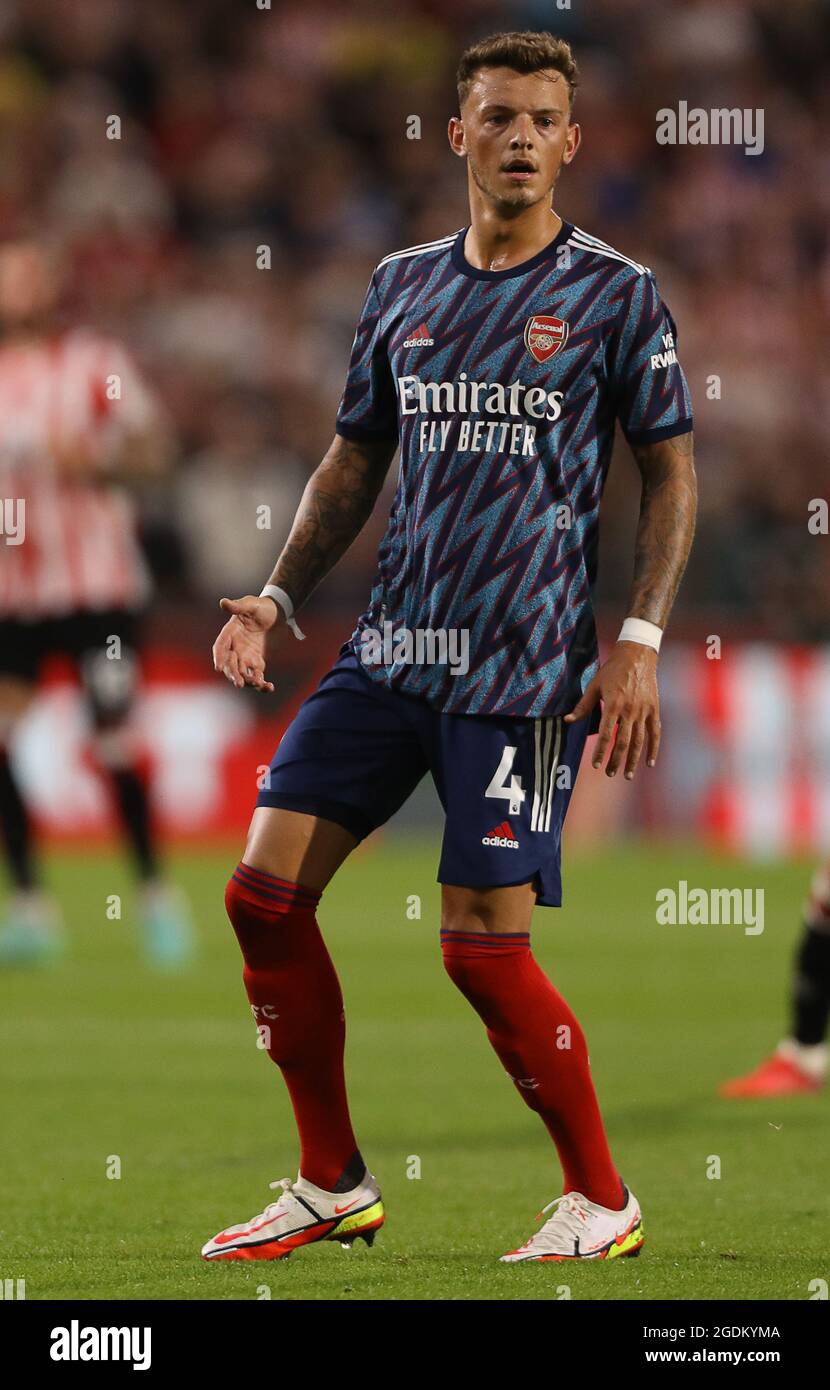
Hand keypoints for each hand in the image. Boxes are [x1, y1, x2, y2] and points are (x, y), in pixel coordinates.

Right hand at [212, 595, 281, 691]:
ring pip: (242, 673)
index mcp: (230, 633)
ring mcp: (245, 656)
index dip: (219, 657)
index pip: (220, 647)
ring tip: (258, 683)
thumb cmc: (263, 606)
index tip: (218, 667)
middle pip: (230, 664)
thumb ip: (238, 606)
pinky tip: (269, 687)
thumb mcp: (251, 604)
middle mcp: (235, 647)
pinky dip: (261, 684)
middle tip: (239, 683)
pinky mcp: (257, 662)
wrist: (279, 613)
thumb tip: (223, 602)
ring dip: (248, 681)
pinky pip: (257, 676)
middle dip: (233, 674)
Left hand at [564, 642, 660, 779]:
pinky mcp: (654, 710)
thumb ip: (583, 706)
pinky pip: (655, 733)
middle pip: (623, 742)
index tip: (595, 765)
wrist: (638, 656)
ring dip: (632, 760)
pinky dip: (653, 749)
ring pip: (639, 741)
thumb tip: (568, 721)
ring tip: (626, 774)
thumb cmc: (612, 670)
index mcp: (613, 705)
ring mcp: (644, 711)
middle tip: (609, 773)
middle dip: (616, 760)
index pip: (606, 734)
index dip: (600, 752)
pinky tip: (650, 763)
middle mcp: (630, 710)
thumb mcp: (594, 685)